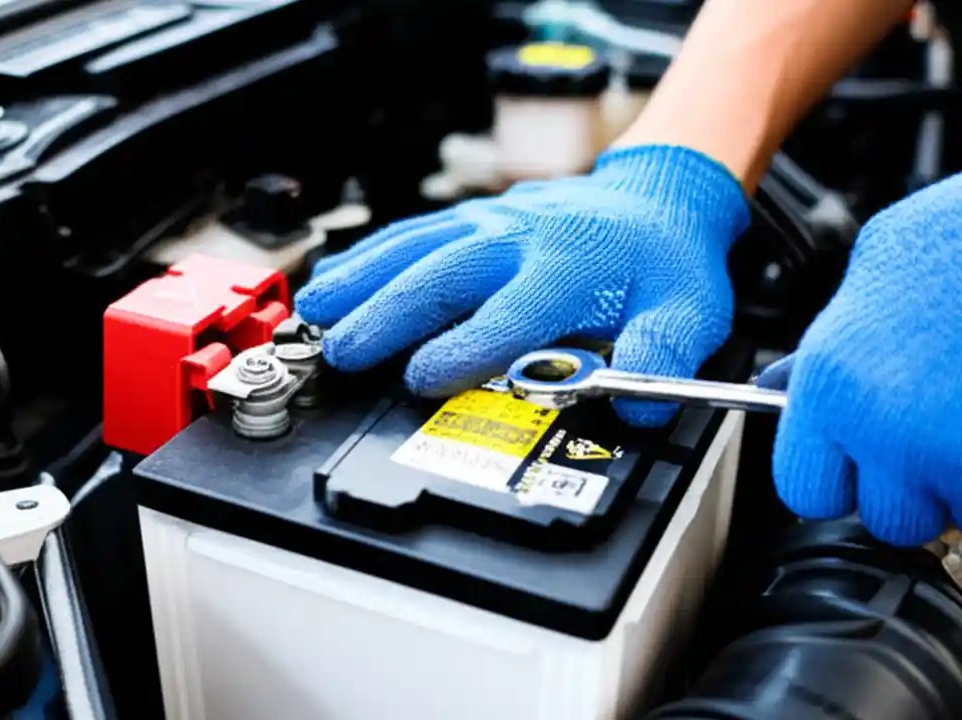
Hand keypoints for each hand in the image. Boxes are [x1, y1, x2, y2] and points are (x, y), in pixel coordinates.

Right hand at [296, 145, 749, 425]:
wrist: (657, 195)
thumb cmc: (663, 264)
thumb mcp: (690, 315)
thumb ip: (662, 358)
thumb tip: (637, 405)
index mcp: (568, 270)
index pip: (506, 316)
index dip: (460, 350)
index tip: (419, 379)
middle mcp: (518, 240)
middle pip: (441, 276)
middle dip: (385, 315)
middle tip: (341, 352)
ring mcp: (489, 222)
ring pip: (413, 248)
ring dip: (361, 280)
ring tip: (315, 313)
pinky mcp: (471, 217)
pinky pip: (410, 232)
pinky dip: (366, 256)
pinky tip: (333, 278)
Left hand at [772, 175, 961, 545]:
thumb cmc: (955, 240)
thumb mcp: (870, 279)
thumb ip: (824, 352)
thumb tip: (779, 386)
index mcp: (832, 387)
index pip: (805, 489)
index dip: (835, 478)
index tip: (852, 461)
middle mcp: (888, 431)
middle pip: (888, 517)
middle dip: (912, 489)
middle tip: (931, 430)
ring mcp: (953, 454)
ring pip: (954, 512)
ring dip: (958, 478)